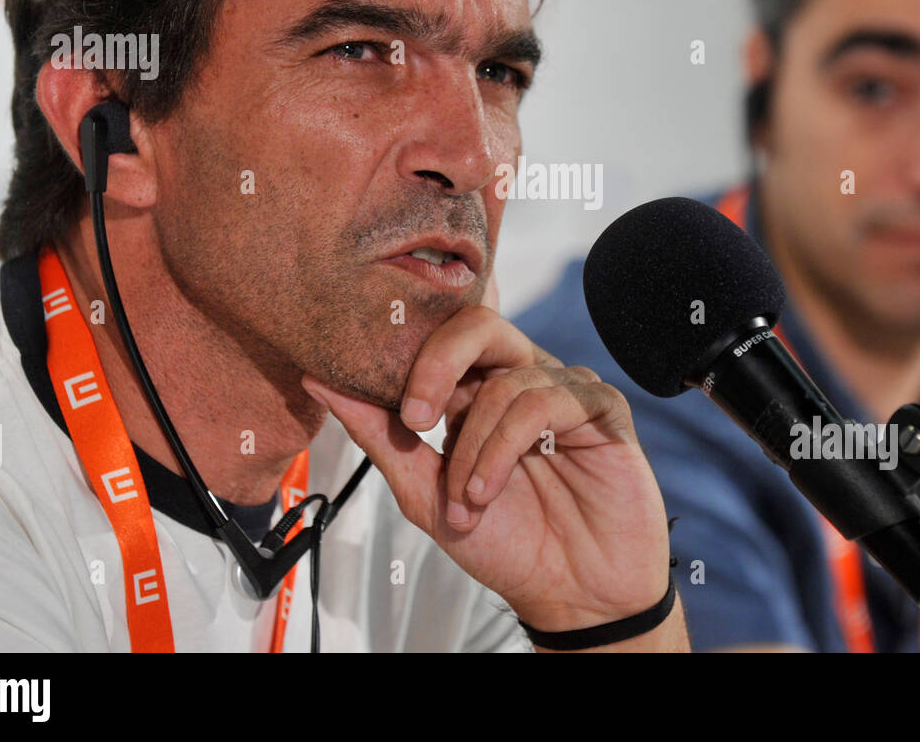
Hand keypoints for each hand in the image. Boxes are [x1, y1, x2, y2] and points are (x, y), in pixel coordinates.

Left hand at [302, 303, 683, 646]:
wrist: (569, 596)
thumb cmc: (505, 544)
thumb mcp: (422, 493)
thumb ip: (378, 433)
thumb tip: (317, 380)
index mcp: (477, 392)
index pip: (440, 339)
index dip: (407, 359)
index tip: (386, 406)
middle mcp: (520, 381)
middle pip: (477, 324)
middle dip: (435, 365)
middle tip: (415, 420)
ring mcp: (563, 390)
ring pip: (506, 380)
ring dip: (473, 448)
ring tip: (468, 501)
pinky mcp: (601, 408)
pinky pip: (548, 400)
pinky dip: (507, 448)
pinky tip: (493, 489)